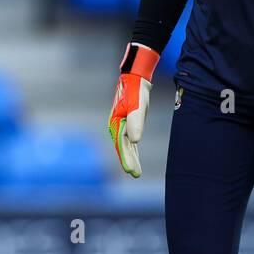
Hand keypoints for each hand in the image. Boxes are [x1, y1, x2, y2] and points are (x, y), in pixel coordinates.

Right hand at [108, 42, 159, 177]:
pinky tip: (134, 157)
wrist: (136, 79)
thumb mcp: (137, 106)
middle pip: (122, 147)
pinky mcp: (128, 123)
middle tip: (135, 174)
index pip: (121, 145)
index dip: (126, 158)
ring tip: (135, 172)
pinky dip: (131, 150)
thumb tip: (134, 141)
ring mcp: (121, 125)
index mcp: (116, 124)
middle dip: (128, 161)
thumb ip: (136, 123)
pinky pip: (129, 141)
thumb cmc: (136, 92)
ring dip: (130, 158)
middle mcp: (116, 126)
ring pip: (126, 146)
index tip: (131, 171)